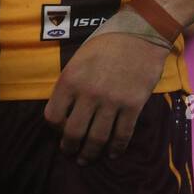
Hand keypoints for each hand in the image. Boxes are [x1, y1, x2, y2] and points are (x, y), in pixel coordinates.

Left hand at [44, 31, 168, 162]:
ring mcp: (111, 102)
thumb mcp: (77, 60)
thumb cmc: (105, 43)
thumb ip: (70, 83)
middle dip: (69, 147)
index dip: (54, 128)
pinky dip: (116, 149)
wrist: (140, 34)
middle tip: (69, 154)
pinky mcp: (133, 106)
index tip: (58, 131)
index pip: (52, 116)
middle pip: (73, 132)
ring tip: (86, 160)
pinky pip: (122, 135)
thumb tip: (64, 108)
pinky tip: (112, 154)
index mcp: (69, 80)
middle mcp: (88, 94)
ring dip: (90, 154)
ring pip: (97, 138)